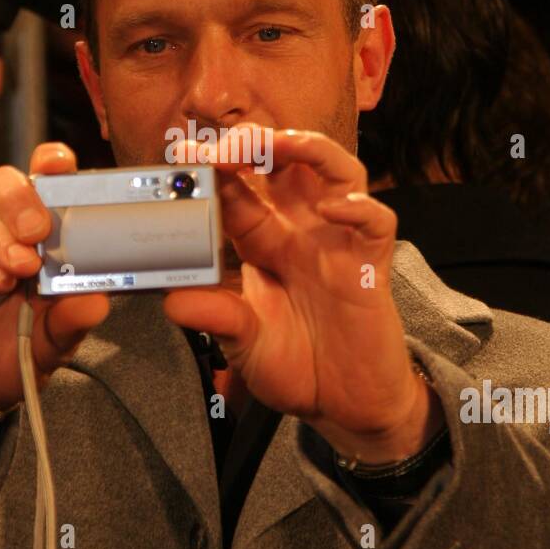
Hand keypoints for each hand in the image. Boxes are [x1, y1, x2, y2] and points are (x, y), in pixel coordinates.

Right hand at [0, 143, 110, 460]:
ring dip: (3, 237)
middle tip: (41, 231)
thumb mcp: (53, 344)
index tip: (63, 164)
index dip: (53, 165)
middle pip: (6, 185)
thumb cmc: (11, 354)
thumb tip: (97, 301)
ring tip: (21, 270)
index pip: (45, 185)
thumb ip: (72, 322)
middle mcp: (5, 235)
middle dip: (24, 199)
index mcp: (41, 240)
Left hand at [162, 126, 438, 463]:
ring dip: (309, 149)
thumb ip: (216, 317)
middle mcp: (300, 230)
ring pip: (335, 171)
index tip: (184, 153)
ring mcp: (338, 241)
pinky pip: (376, 221)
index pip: (237, 188)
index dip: (212, 167)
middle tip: (226, 147)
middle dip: (256, 143)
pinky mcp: (372, 264)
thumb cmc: (294, 364)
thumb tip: (174, 300)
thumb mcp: (243, 343)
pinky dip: (358, 209)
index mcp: (262, 241)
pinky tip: (333, 211)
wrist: (343, 405)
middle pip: (284, 163)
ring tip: (281, 145)